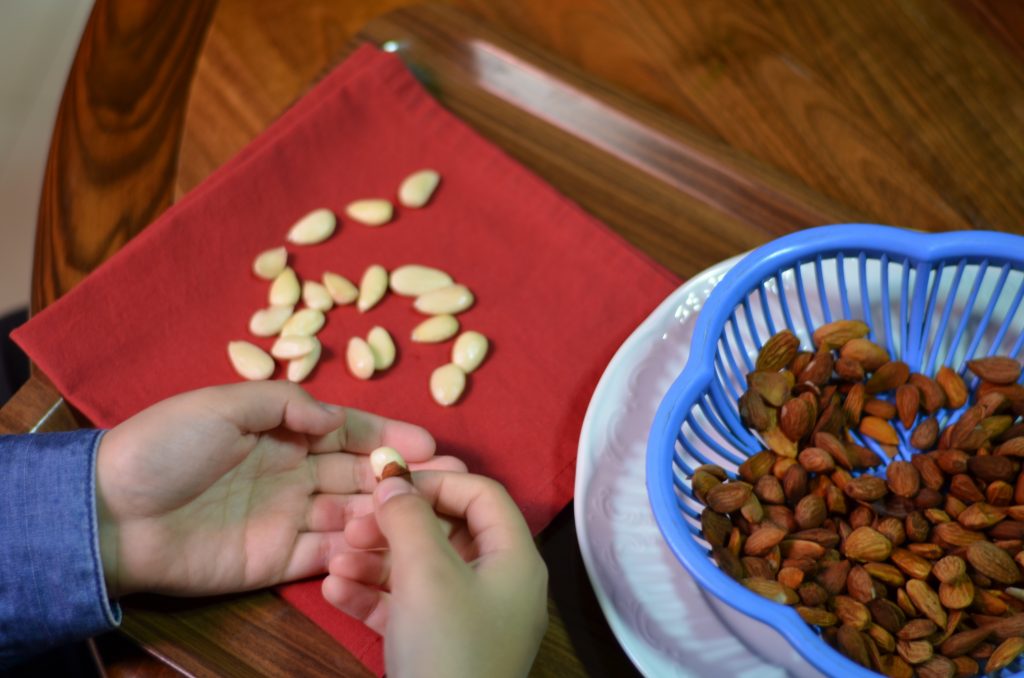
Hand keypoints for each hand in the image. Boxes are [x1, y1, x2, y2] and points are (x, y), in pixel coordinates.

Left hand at [95, 381, 463, 596]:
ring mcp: (287, 519)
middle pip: (360, 474)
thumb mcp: (223, 404)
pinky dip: (357, 548)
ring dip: (388, 512)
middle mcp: (293, 474)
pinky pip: (327, 554)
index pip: (347, 433)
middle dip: (403, 475)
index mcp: (280, 433)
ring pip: (352, 514)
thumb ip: (287, 404)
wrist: (111, 513)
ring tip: (429, 512)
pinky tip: (389, 543)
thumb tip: (340, 421)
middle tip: (449, 481)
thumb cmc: (164, 447)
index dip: (388, 437)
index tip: (428, 444)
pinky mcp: (277, 561)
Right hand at [323, 472, 547, 677]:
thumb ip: (409, 517)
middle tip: (352, 524)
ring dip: (375, 560)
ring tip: (336, 559)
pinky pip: (407, 608)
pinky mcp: (439, 648)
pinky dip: (373, 596)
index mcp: (514, 560)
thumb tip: (393, 477)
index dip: (435, 482)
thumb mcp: (426, 574)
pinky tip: (333, 591)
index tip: (388, 484)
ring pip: (420, 570)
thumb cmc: (447, 649)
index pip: (481, 495)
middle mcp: (498, 585)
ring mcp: (468, 619)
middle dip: (394, 525)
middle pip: (446, 531)